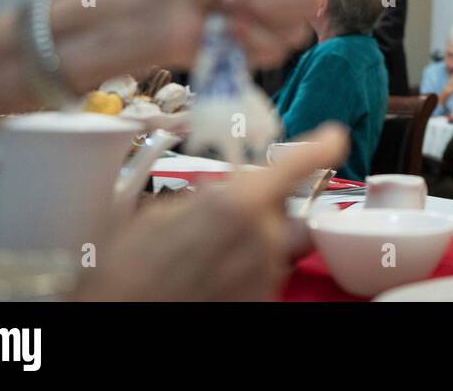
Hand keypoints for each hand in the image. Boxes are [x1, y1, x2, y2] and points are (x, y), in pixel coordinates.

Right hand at [75, 124, 348, 300]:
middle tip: (214, 221)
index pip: (293, 167)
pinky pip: (262, 271)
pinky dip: (243, 268)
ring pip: (270, 241)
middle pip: (277, 208)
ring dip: (248, 240)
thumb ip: (203, 196)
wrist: (119, 316)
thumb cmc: (128, 272)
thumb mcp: (157, 216)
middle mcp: (262, 239)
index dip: (318, 147)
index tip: (333, 137)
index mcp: (237, 206)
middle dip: (255, 208)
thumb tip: (219, 190)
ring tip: (201, 257)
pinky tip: (210, 275)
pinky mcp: (263, 300)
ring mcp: (265, 275)